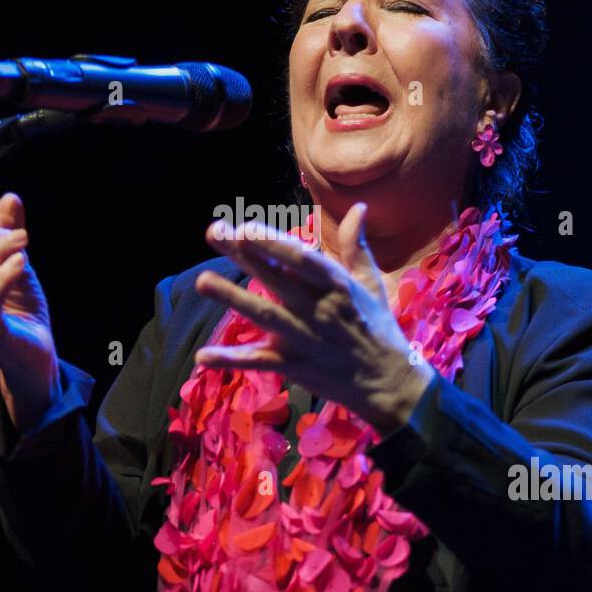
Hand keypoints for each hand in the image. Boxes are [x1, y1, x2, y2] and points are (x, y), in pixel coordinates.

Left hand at [193, 202, 434, 433]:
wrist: (388, 383)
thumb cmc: (377, 328)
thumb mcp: (369, 283)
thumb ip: (355, 245)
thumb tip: (357, 207)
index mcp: (336, 285)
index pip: (301, 259)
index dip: (273, 242)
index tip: (246, 226)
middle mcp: (317, 308)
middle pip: (273, 277)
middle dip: (243, 254)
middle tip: (213, 232)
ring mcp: (302, 338)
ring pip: (262, 314)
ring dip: (231, 298)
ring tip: (203, 280)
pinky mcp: (292, 365)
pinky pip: (257, 362)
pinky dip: (231, 360)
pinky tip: (202, 357)